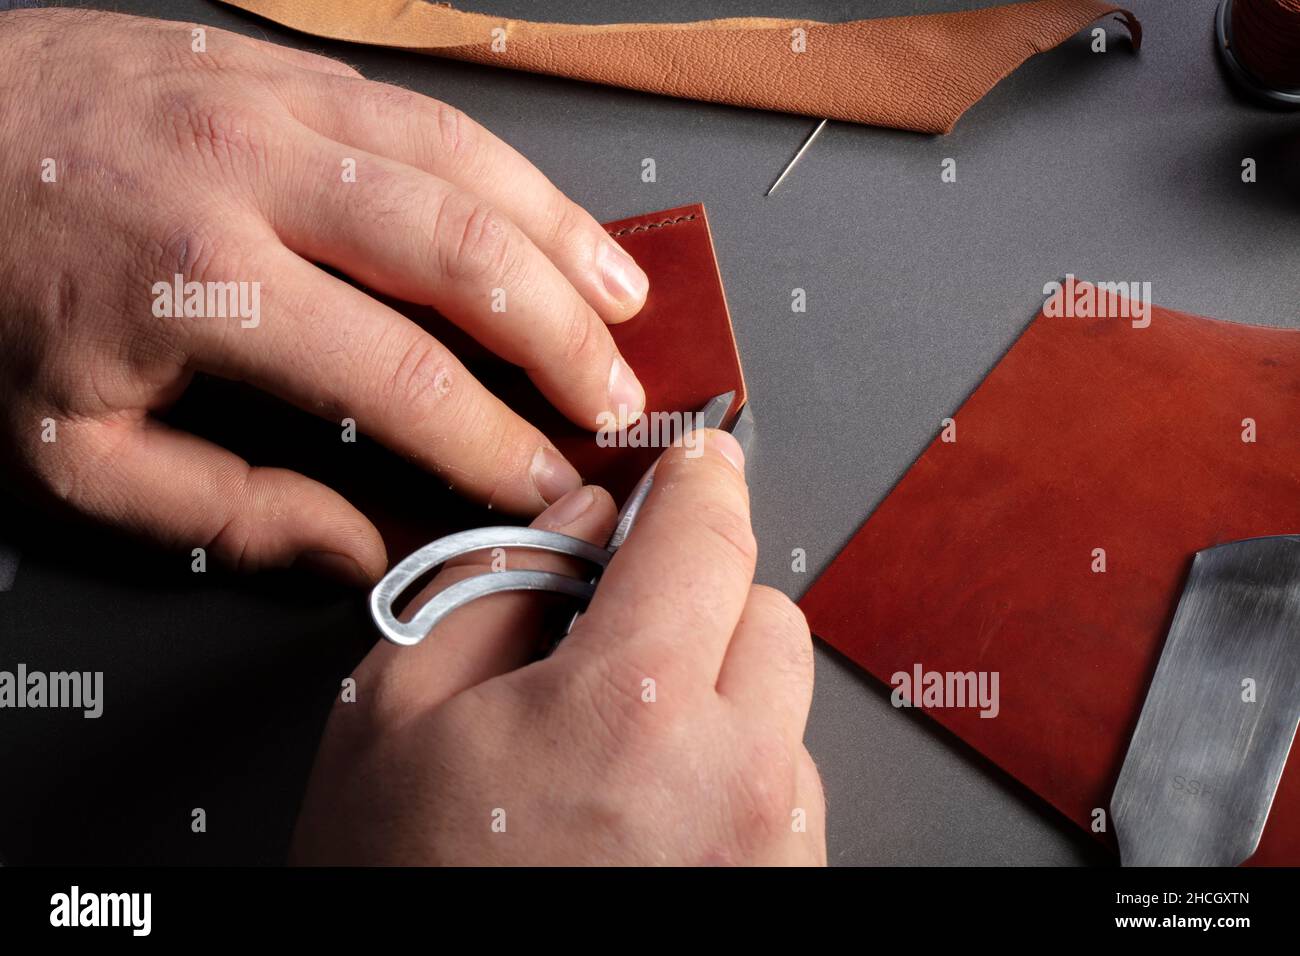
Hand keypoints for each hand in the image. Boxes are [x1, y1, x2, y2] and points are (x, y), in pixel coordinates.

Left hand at [0, 9, 647, 583]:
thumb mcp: (69, 452)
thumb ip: (228, 511)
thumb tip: (358, 549)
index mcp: (196, 278)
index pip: (399, 372)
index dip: (494, 440)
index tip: (545, 483)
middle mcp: (246, 172)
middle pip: (461, 250)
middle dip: (564, 333)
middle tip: (618, 396)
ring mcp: (266, 100)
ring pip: (463, 161)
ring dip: (562, 236)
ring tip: (626, 299)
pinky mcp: (273, 65)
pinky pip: (421, 109)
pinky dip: (504, 169)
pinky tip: (544, 212)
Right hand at [292, 431, 825, 864]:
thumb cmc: (406, 885)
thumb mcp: (395, 715)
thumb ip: (496, 584)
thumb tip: (578, 521)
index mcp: (630, 705)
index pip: (706, 534)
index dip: (696, 480)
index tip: (696, 461)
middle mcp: (732, 776)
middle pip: (768, 612)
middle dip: (701, 602)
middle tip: (622, 637)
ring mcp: (771, 848)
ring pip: (786, 704)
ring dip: (721, 693)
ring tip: (622, 752)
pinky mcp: (787, 891)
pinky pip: (786, 787)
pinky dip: (736, 771)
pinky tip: (651, 811)